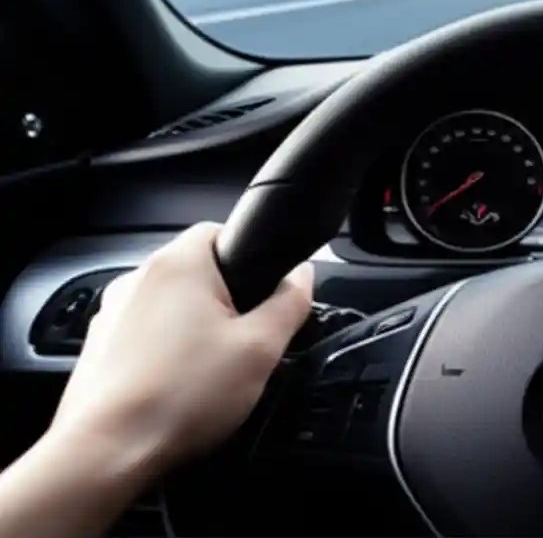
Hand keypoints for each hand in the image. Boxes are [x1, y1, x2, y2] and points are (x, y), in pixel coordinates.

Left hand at [49, 222, 312, 475]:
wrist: (108, 452)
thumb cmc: (184, 395)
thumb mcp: (261, 349)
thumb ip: (289, 304)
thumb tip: (302, 276)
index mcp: (177, 264)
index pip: (220, 231)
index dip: (252, 257)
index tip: (267, 294)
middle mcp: (137, 279)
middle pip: (197, 273)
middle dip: (227, 302)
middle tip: (247, 342)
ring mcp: (111, 314)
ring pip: (171, 307)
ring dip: (195, 329)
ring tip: (212, 372)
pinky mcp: (99, 348)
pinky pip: (146, 336)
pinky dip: (167, 353)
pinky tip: (180, 388)